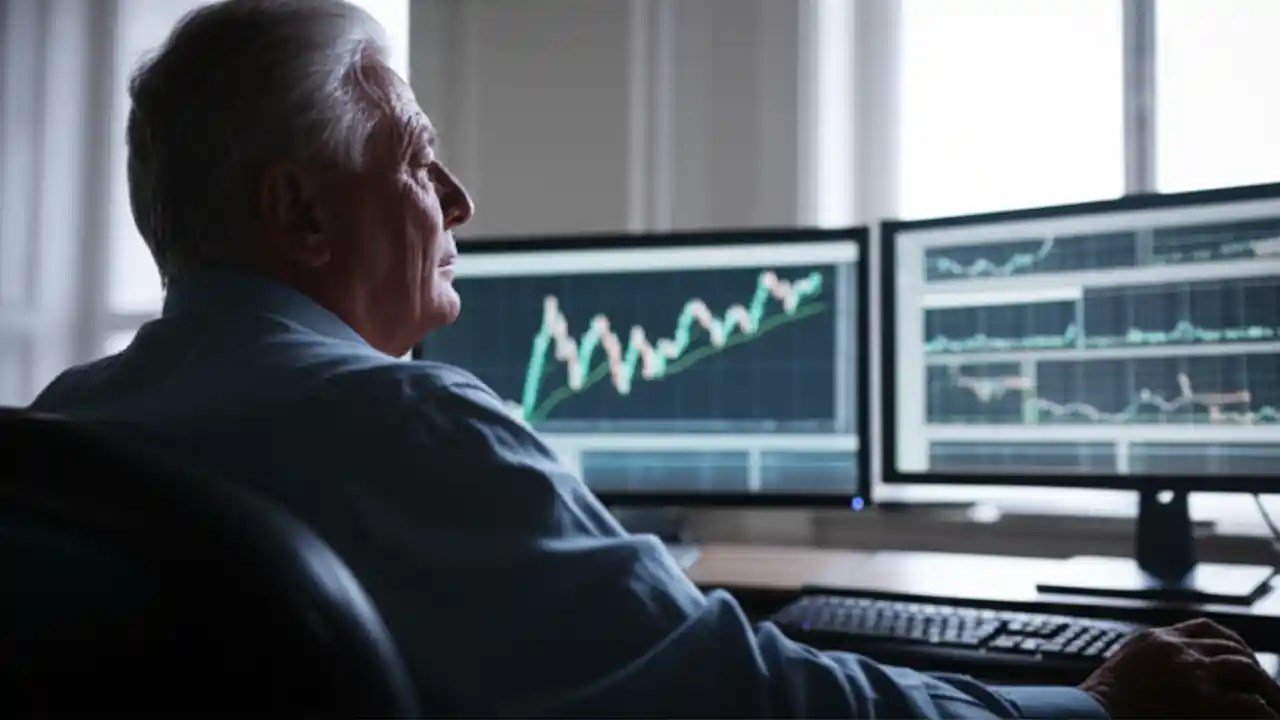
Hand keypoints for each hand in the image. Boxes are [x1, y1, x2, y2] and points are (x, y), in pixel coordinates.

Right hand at [1080, 618, 1279, 717]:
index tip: (1243, 658)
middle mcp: (1175, 649)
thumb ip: (1148, 666)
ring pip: (1247, 669)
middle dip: (1254, 667)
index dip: (1232, 643)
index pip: (1205, 628)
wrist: (1087, 719)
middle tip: (1266, 690)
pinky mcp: (1203, 701)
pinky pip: (1251, 705)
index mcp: (1155, 640)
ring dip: (1266, 690)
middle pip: (1231, 646)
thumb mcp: (1121, 674)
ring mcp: (1191, 672)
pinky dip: (1265, 714)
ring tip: (1273, 707)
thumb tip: (1172, 680)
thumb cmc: (1099, 709)